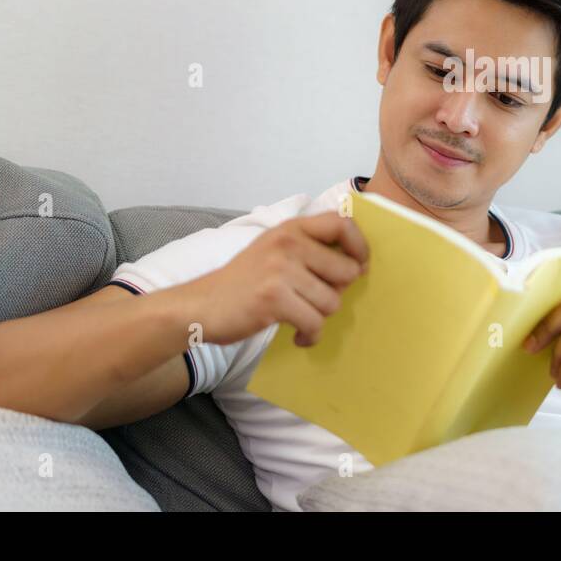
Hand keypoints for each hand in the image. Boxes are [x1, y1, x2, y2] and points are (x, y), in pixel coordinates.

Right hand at [182, 210, 368, 347]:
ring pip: (332, 301)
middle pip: (346, 271)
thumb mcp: (273, 249)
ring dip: (320, 318)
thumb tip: (357, 264)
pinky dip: (310, 335)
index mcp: (290, 228)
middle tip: (316, 301)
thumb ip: (308, 248)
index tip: (359, 266)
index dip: (359, 246)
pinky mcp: (274, 299)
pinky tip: (299, 336)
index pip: (342, 224)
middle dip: (337, 293)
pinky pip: (314, 322)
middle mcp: (287, 243)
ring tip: (302, 320)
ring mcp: (280, 270)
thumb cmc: (243, 281)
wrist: (200, 304)